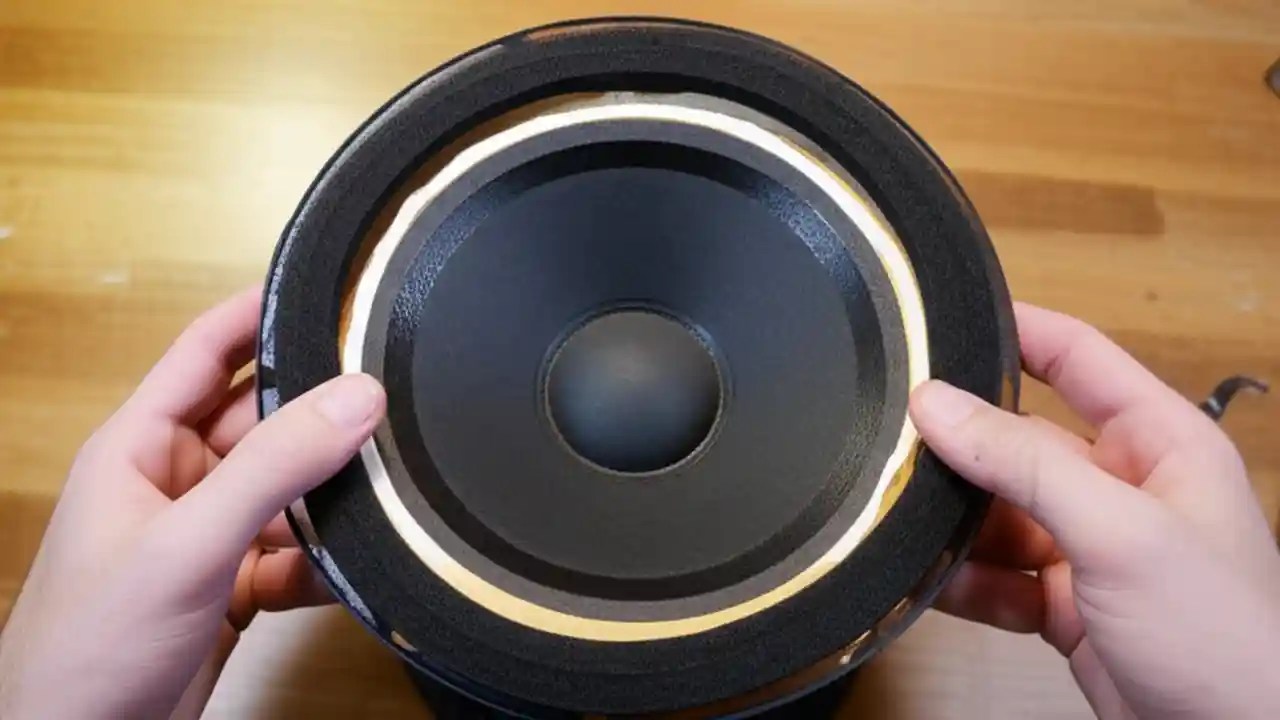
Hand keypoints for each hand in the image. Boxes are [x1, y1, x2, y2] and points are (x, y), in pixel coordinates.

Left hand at [0, 288, 385, 718]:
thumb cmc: (87, 647)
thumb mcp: (187, 543)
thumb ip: (274, 468)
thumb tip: (355, 397)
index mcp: (141, 445)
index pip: (207, 350)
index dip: (261, 313)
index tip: (329, 290)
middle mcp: (175, 481)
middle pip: (263, 422)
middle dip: (319, 416)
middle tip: (386, 404)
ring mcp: (206, 536)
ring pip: (289, 490)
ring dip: (329, 498)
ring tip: (378, 495)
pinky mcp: (232, 587)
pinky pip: (295, 553)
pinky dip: (323, 563)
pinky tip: (344, 575)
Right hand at [912, 303, 1279, 719]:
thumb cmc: (1220, 635)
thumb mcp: (1118, 532)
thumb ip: (1024, 464)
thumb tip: (934, 402)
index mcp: (1159, 442)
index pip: (1077, 357)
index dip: (1014, 330)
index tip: (939, 320)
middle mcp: (1125, 488)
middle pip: (1022, 442)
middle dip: (961, 447)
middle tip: (889, 443)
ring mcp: (1096, 550)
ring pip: (1002, 515)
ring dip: (954, 524)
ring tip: (895, 520)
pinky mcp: (1071, 609)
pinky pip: (1001, 579)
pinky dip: (964, 582)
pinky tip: (925, 584)